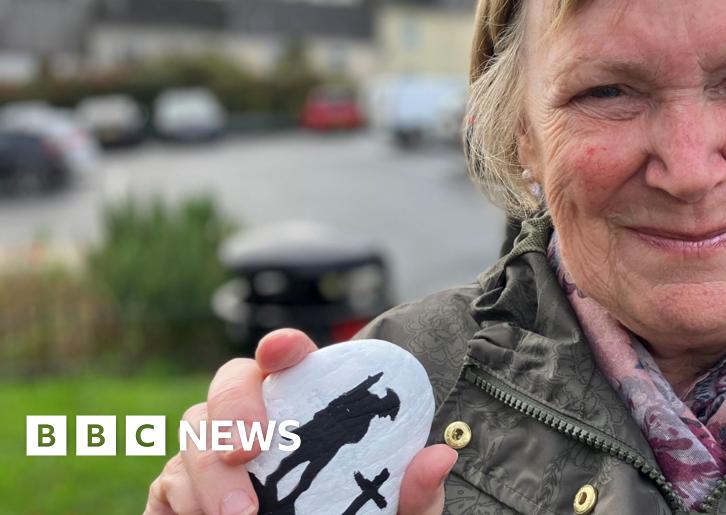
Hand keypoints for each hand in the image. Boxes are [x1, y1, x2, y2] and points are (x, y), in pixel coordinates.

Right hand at [145, 328, 456, 514]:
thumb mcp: (395, 511)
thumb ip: (414, 489)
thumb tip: (440, 456)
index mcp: (306, 406)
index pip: (291, 359)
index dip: (285, 347)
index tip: (286, 351)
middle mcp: (254, 418)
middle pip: (228, 385)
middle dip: (233, 409)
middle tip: (249, 449)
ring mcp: (211, 452)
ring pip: (192, 437)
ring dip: (210, 474)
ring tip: (242, 514)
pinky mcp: (177, 493)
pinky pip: (166, 486)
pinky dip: (182, 503)